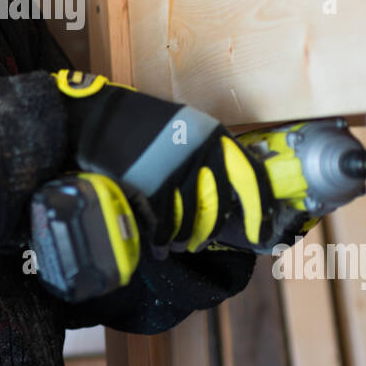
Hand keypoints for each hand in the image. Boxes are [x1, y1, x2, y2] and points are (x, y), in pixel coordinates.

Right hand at [50, 70, 265, 251]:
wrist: (104, 119)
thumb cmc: (145, 123)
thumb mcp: (188, 126)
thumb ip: (213, 152)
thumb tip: (233, 187)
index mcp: (216, 137)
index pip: (253, 178)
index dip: (260, 210)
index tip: (260, 231)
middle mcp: (202, 154)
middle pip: (219, 208)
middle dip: (211, 231)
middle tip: (204, 241)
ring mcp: (178, 172)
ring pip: (193, 220)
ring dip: (188, 238)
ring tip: (182, 245)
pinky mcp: (153, 187)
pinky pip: (165, 224)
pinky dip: (163, 240)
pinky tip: (161, 247)